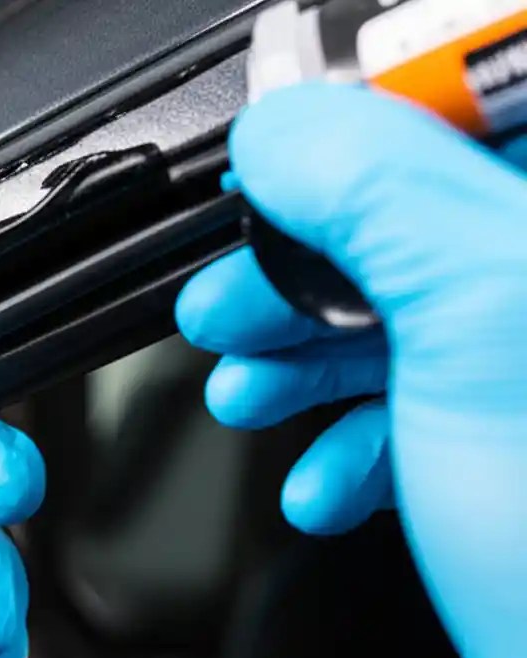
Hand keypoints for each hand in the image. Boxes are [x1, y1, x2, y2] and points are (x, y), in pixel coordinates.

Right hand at [176, 83, 526, 657]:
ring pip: (403, 319)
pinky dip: (343, 441)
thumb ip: (376, 188)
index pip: (486, 102)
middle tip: (232, 292)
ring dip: (300, 356)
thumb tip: (282, 130)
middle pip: (422, 217)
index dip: (376, 115)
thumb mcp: (480, 320)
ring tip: (247, 386)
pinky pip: (412, 411)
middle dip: (305, 264)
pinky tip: (326, 480)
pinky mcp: (509, 459)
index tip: (289, 156)